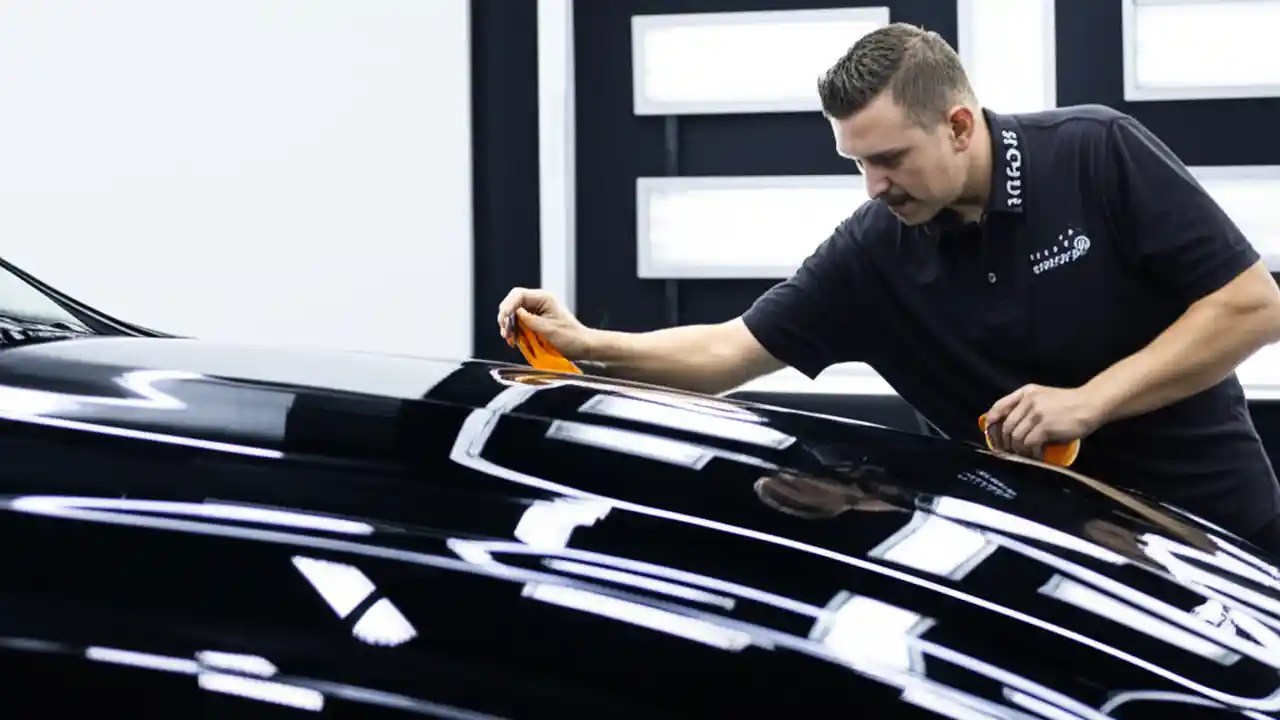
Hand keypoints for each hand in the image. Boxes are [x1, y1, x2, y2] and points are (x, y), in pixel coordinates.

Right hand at [496, 288, 593, 359]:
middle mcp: (538, 301)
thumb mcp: (548, 329)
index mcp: (544, 298)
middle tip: (505, 333)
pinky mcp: (535, 320)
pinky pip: (518, 322)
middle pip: (513, 303)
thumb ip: (529, 320)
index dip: (508, 307)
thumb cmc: (570, 337)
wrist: (582, 346)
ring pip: (514, 313)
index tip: (504, 322)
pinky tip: (514, 340)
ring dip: (509, 325)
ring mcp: (536, 310)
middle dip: (506, 317)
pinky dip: (514, 330)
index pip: (518, 295)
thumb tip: (514, 314)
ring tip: (509, 339)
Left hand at [983, 384, 1104, 459]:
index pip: (999, 407)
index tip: (992, 436)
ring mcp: (1036, 413)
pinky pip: (1029, 444)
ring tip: (1028, 454)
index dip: (991, 423)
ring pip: (1016, 437)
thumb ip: (1026, 407)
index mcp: (1026, 392)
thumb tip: (1008, 429)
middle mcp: (1028, 401)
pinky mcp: (1045, 426)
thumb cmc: (1069, 404)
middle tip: (1012, 452)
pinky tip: (1038, 455)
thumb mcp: (1044, 398)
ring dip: (1020, 450)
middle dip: (1006, 443)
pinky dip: (1031, 453)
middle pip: (1006, 426)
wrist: (1092, 404)